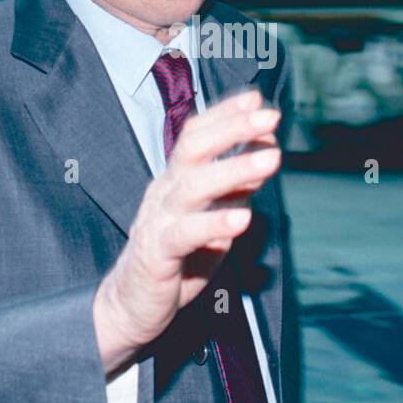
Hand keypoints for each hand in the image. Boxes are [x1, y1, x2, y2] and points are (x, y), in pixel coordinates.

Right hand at [93, 88, 280, 374]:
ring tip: (272, 160)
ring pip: (194, 186)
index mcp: (176, 180)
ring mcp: (159, 220)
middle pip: (193, 148)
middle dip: (233, 128)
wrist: (130, 305)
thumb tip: (265, 154)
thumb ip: (234, 189)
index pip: (197, 135)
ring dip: (235, 169)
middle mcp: (165, 192)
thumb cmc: (176, 258)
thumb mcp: (212, 218)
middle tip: (270, 116)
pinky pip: (185, 234)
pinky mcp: (157, 254)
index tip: (256, 97)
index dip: (225, 114)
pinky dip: (215, 224)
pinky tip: (242, 220)